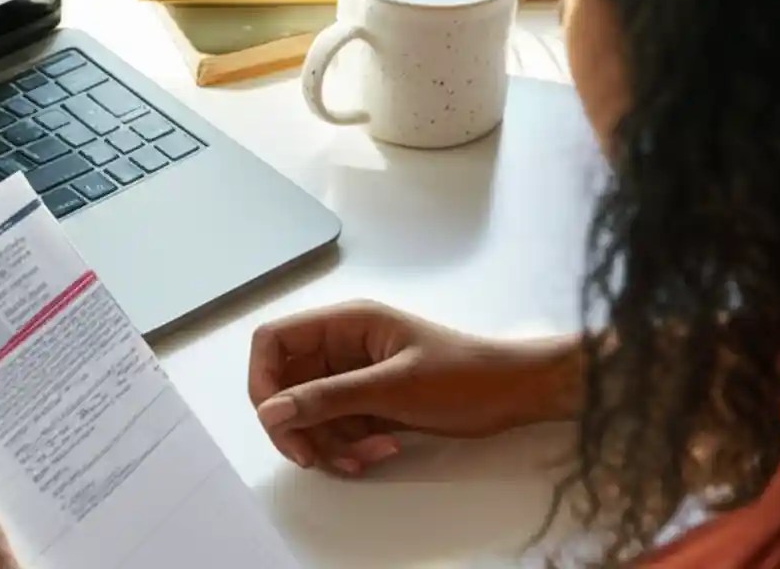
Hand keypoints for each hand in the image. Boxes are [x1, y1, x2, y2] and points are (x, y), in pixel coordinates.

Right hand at [248, 300, 581, 475]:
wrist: (516, 394)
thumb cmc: (464, 375)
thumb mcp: (391, 388)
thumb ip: (327, 399)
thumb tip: (271, 412)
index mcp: (344, 323)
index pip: (274, 341)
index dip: (264, 380)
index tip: (276, 420)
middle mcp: (341, 346)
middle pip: (286, 386)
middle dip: (298, 425)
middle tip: (313, 457)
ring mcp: (353, 376)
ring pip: (309, 414)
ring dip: (328, 444)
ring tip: (366, 456)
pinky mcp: (368, 403)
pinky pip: (336, 429)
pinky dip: (349, 447)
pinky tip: (381, 450)